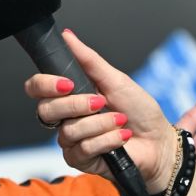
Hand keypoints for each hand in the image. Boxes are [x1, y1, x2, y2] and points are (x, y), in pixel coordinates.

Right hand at [26, 30, 195, 191]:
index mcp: (70, 94)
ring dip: (100, 124)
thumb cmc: (139, 110)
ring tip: (120, 121)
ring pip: (68, 130)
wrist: (158, 140)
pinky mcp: (80, 160)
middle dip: (77, 104)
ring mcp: (70, 140)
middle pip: (46, 110)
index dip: (44, 84)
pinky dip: (107, 140)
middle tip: (101, 101)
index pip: (37, 88)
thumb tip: (68, 36)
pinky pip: (82, 149)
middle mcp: (65, 117)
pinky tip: (122, 137)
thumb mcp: (116, 80)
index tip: (67, 83)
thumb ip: (88, 60)